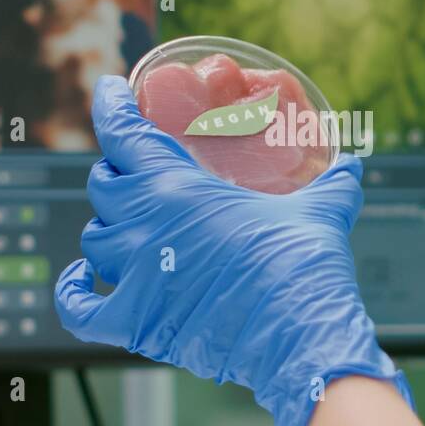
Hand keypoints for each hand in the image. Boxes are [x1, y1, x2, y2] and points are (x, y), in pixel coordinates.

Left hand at [55, 76, 411, 425]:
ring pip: (95, 241)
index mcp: (177, 187)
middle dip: (117, 175)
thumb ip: (333, 184)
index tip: (110, 91)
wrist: (299, 334)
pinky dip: (73, 294)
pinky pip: (81, 307)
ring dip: (107, 230)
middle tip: (136, 172)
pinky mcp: (137, 323)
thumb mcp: (322, 212)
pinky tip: (78, 281)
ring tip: (126, 227)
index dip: (111, 107)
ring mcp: (136, 275)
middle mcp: (145, 226)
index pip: (122, 134)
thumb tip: (351, 168)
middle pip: (104, 187)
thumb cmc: (305, 266)